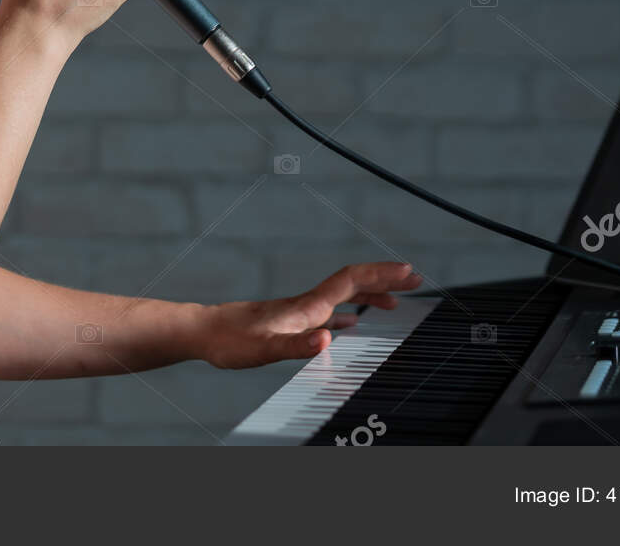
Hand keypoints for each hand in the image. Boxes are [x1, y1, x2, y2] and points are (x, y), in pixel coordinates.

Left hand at [195, 262, 424, 369]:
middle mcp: (307, 304)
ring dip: (371, 296)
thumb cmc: (230, 341)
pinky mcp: (291, 323)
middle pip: (353, 284)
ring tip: (395, 301)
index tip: (408, 272)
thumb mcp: (264, 348)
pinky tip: (351, 326)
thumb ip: (297, 344)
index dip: (380, 275)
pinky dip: (349, 315)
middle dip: (385, 279)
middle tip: (415, 279)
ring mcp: (300, 313)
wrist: (204, 332)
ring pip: (344, 298)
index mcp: (307, 306)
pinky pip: (329, 314)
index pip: (351, 281)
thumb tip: (330, 338)